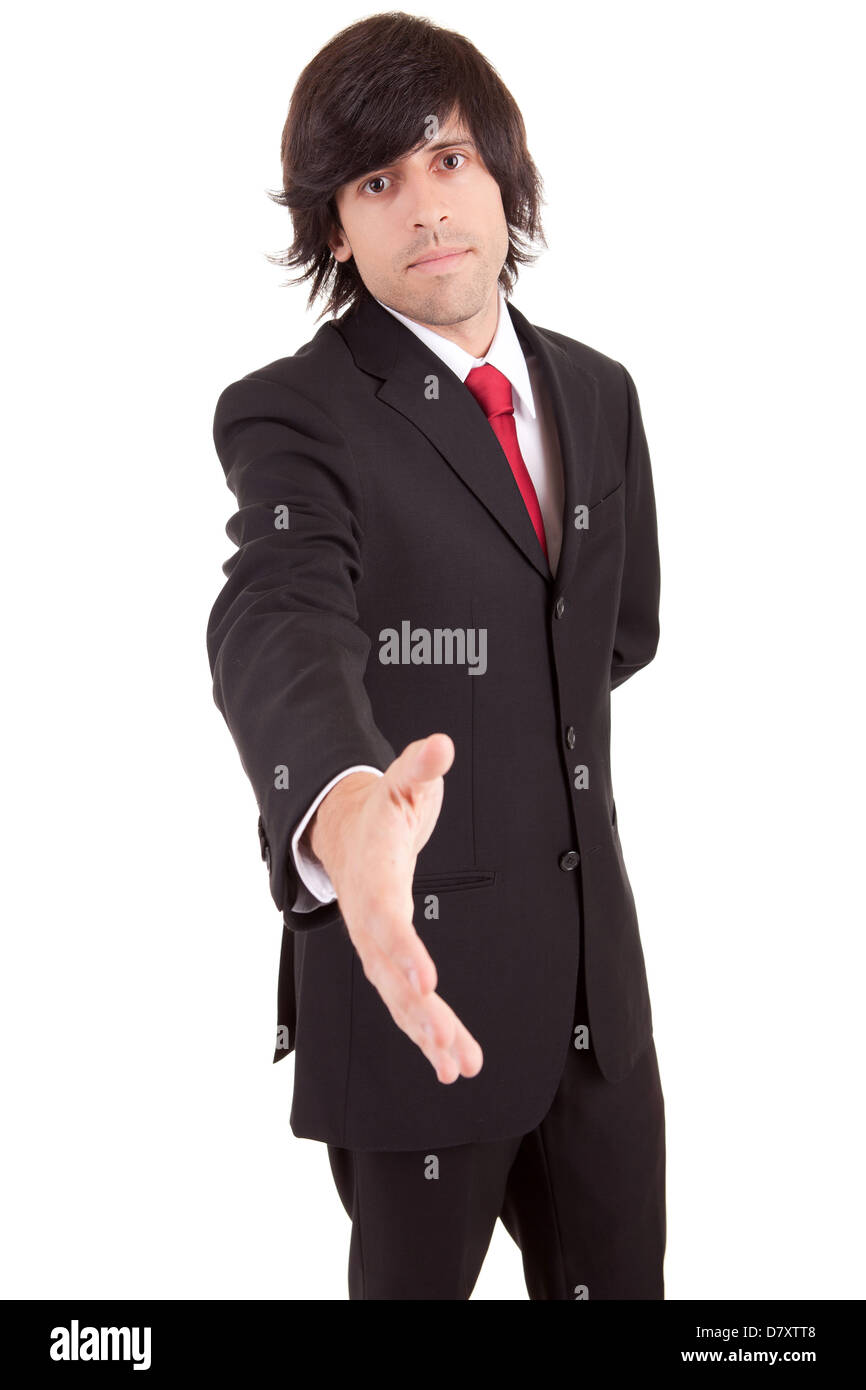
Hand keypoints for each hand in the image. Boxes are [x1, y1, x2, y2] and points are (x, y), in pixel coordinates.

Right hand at [307, 733, 483, 1083]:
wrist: (343, 831)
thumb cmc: (378, 809)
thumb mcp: (400, 780)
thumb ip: (419, 765)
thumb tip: (440, 746)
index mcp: (374, 878)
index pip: (387, 920)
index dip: (405, 952)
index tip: (428, 983)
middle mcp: (370, 922)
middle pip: (393, 974)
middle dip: (421, 1013)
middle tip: (449, 1046)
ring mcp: (376, 946)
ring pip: (399, 998)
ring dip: (428, 1034)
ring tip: (458, 1065)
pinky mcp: (387, 961)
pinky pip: (405, 1003)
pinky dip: (427, 1033)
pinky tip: (452, 1063)